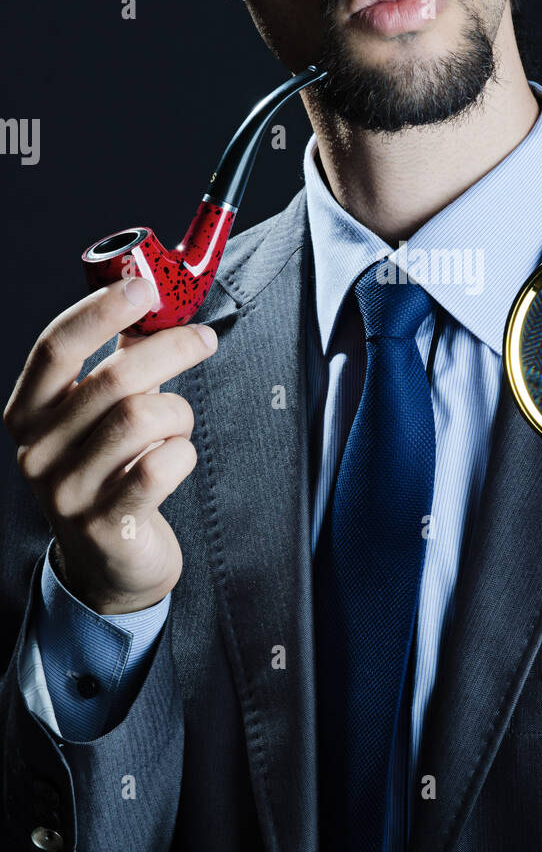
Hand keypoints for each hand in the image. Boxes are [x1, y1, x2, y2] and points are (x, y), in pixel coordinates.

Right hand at [3, 277, 217, 613]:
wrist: (109, 563)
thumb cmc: (110, 472)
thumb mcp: (97, 417)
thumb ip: (115, 364)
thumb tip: (152, 305)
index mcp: (28, 413)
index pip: (55, 348)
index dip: (99, 311)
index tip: (143, 288)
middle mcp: (38, 451)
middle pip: (111, 379)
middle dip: (169, 349)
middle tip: (203, 339)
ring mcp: (68, 492)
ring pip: (141, 418)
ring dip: (177, 412)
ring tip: (178, 424)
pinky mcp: (106, 525)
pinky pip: (160, 467)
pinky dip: (182, 451)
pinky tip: (177, 456)